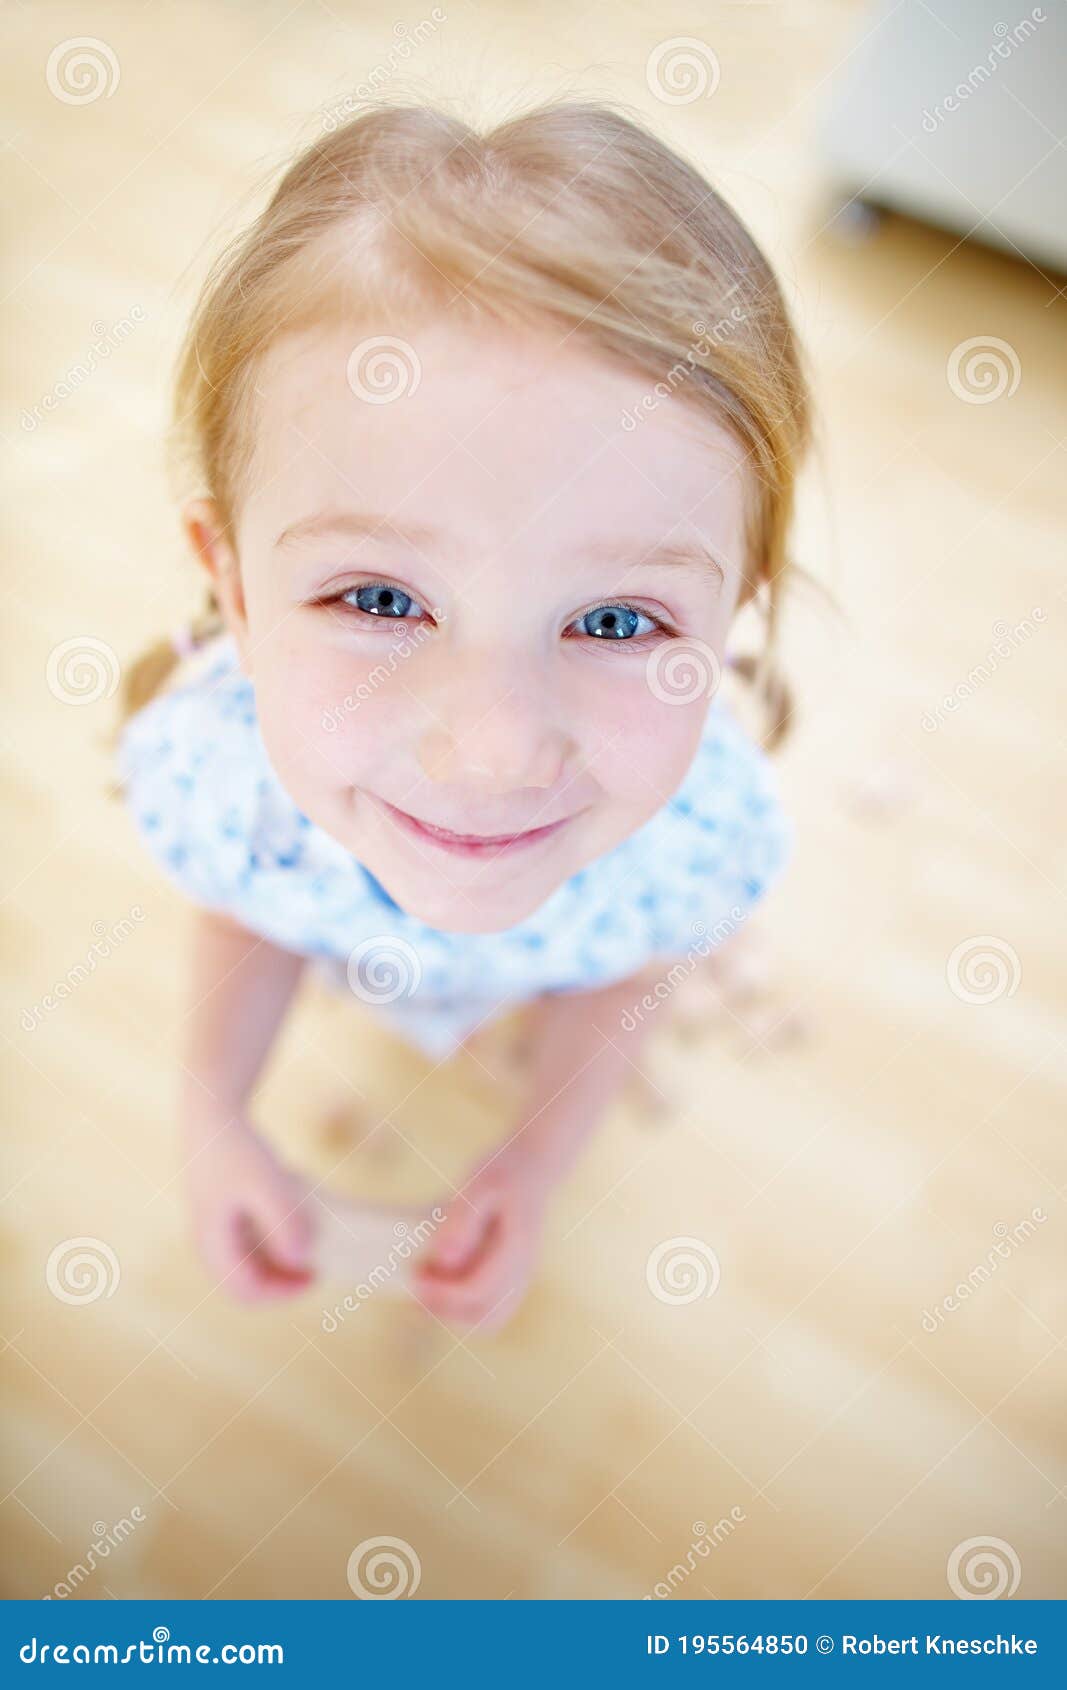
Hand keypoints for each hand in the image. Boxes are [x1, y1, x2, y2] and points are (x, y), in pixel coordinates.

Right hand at [182, 1111, 316, 1303]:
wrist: (213, 1112)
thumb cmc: (238, 1148)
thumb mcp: (268, 1183)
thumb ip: (284, 1222)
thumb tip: (300, 1260)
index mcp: (212, 1244)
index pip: (246, 1291)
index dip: (282, 1292)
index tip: (315, 1276)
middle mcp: (208, 1242)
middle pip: (246, 1282)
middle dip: (282, 1280)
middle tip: (317, 1266)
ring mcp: (213, 1228)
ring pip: (248, 1263)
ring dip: (278, 1262)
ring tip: (311, 1243)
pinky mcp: (222, 1212)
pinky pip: (249, 1242)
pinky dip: (273, 1241)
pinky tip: (295, 1219)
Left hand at [413, 1143, 551, 1333]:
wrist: (533, 1165)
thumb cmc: (503, 1170)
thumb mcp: (479, 1183)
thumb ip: (461, 1219)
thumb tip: (443, 1259)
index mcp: (516, 1248)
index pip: (478, 1291)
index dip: (443, 1295)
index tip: (414, 1281)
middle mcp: (522, 1270)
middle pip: (484, 1316)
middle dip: (445, 1311)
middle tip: (414, 1287)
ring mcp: (520, 1276)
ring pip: (487, 1317)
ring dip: (451, 1311)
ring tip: (423, 1282)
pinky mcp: (510, 1275)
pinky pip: (488, 1305)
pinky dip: (460, 1303)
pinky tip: (437, 1278)